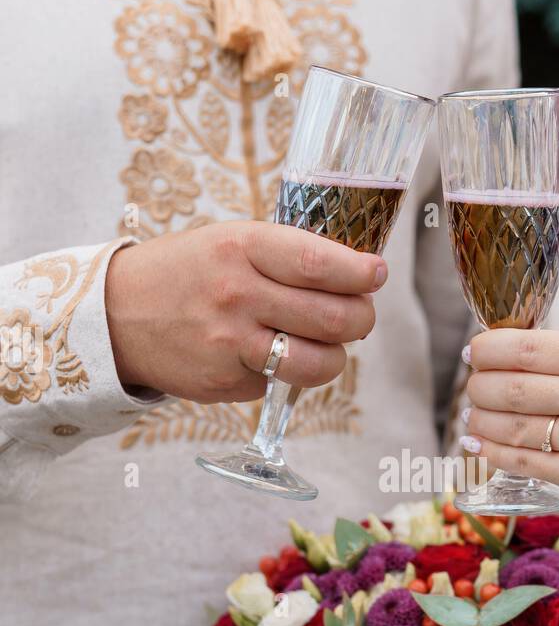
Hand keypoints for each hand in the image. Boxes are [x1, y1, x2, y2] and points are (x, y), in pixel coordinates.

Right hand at [105, 221, 385, 400]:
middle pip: (333, 318)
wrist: (114, 317)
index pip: (320, 264)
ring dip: (337, 357)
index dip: (360, 273)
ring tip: (330, 345)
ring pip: (317, 363)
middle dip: (362, 318)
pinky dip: (286, 372)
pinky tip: (268, 354)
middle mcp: (238, 295)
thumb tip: (353, 274)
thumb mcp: (228, 242)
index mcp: (241, 248)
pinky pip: (279, 382)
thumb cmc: (183, 273)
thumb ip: (284, 255)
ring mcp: (231, 344)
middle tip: (362, 315)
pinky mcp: (226, 383)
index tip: (377, 274)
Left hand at [460, 329, 558, 566]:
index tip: (473, 353)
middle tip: (471, 386)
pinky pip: (524, 462)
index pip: (527, 347)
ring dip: (479, 420)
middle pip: (511, 387)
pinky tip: (479, 444)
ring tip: (472, 415)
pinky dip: (493, 452)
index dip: (486, 350)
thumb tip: (506, 353)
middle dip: (478, 386)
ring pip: (511, 426)